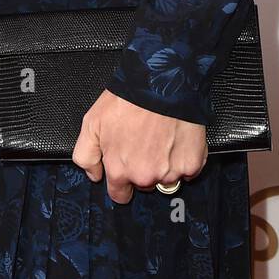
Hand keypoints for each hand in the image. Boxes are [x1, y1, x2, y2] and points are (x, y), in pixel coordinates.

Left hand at [72, 89, 207, 203]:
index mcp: (120, 170)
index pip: (119, 195)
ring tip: (160, 138)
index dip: (121, 181)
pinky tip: (176, 140)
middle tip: (142, 143)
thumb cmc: (126, 101)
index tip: (125, 168)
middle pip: (143, 185)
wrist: (160, 84)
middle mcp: (145, 177)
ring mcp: (170, 173)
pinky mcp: (192, 164)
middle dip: (142, 169)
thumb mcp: (91, 123)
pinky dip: (183, 159)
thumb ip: (86, 155)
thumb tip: (94, 175)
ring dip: (163, 165)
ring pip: (166, 179)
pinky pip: (188, 171)